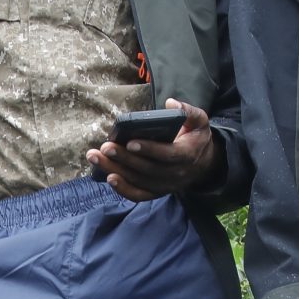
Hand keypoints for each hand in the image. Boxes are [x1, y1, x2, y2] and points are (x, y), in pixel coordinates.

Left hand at [86, 97, 217, 200]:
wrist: (202, 162)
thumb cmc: (195, 136)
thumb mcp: (199, 121)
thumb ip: (188, 111)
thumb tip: (170, 103)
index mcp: (187, 154)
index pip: (167, 154)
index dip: (149, 149)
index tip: (130, 142)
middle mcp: (176, 174)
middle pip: (148, 169)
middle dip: (124, 159)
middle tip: (105, 147)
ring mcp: (166, 185)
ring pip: (139, 181)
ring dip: (116, 170)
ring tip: (96, 157)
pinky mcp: (157, 192)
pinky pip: (139, 195)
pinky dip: (123, 189)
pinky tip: (108, 176)